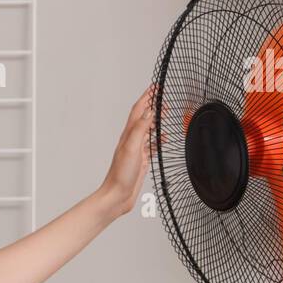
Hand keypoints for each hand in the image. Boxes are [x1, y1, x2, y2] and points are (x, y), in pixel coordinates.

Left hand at [98, 85, 156, 219]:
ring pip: (147, 130)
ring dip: (155, 119)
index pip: (138, 110)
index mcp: (128, 135)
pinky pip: (150, 145)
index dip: (146, 97)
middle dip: (151, 105)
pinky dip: (157, 138)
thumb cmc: (121, 175)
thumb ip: (140, 130)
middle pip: (143, 117)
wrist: (117, 195)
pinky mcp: (140, 160)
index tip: (154, 87)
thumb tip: (148, 113)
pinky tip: (163, 138)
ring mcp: (136, 150)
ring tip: (164, 112)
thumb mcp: (132, 148)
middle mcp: (131, 140)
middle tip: (161, 96)